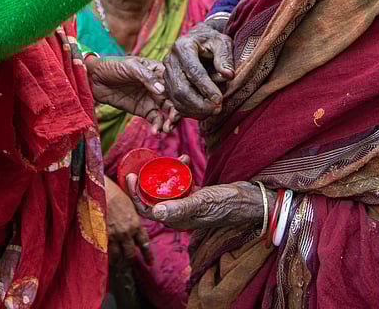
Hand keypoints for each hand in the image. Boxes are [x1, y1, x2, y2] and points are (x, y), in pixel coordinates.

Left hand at [88, 56, 179, 132]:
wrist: (94, 78)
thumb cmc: (113, 66)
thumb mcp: (131, 67)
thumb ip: (147, 77)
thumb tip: (162, 90)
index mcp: (159, 71)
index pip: (175, 82)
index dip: (181, 93)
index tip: (181, 103)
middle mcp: (159, 85)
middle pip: (174, 99)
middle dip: (177, 111)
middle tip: (173, 120)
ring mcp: (152, 98)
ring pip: (167, 112)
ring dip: (169, 122)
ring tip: (165, 129)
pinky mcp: (143, 110)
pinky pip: (155, 120)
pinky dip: (157, 126)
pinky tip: (155, 131)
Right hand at [105, 176, 152, 263]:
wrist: (97, 188)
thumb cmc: (113, 191)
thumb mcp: (129, 203)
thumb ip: (132, 217)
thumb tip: (134, 223)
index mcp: (135, 223)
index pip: (144, 242)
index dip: (147, 253)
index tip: (149, 262)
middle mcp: (125, 232)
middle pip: (130, 253)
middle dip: (129, 257)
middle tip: (127, 260)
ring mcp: (112, 236)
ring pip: (116, 256)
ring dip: (117, 259)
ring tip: (115, 262)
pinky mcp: (99, 237)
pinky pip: (104, 252)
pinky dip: (105, 255)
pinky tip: (104, 256)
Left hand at [125, 170, 267, 231]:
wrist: (249, 200)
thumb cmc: (225, 204)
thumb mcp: (200, 203)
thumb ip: (178, 208)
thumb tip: (155, 211)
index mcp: (175, 219)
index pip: (147, 209)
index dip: (135, 195)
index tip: (130, 176)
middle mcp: (178, 213)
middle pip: (154, 197)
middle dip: (148, 180)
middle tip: (144, 164)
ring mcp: (187, 204)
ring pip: (167, 188)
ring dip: (167, 173)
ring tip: (174, 158)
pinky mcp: (196, 195)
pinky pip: (181, 183)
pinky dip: (180, 171)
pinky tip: (185, 159)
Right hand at [163, 23, 233, 118]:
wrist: (200, 41)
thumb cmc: (213, 41)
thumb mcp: (222, 43)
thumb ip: (224, 57)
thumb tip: (227, 75)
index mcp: (183, 46)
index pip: (194, 71)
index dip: (206, 88)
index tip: (219, 100)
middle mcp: (170, 59)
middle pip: (181, 88)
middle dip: (199, 104)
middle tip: (217, 110)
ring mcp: (166, 72)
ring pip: (176, 98)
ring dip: (194, 110)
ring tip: (212, 112)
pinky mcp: (167, 83)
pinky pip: (174, 101)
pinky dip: (188, 111)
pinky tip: (203, 112)